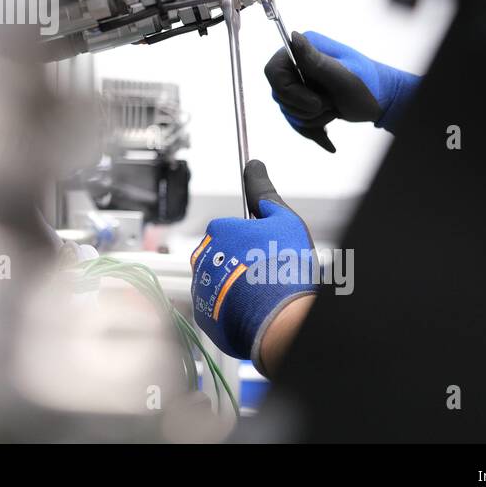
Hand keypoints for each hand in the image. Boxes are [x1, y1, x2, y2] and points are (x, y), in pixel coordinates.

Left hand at [189, 160, 316, 374]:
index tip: (269, 251)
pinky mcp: (203, 315)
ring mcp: (200, 287)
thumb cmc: (284, 268)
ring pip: (219, 280)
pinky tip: (252, 310)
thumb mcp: (284, 221)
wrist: (280, 319)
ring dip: (236, 285)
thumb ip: (264, 193)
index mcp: (218, 230)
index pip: (232, 229)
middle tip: (268, 273)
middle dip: (242, 262)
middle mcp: (202, 256)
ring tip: (262, 294)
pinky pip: (216, 306)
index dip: (254, 240)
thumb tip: (254, 167)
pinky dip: (231, 308)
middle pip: (223, 254)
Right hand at [264, 31, 420, 151]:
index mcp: (304, 49)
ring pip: (288, 111)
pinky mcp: (305, 99)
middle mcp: (299, 63)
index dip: (289, 93)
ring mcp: (301, 82)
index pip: (273, 72)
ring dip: (312, 119)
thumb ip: (314, 59)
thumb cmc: (368, 86)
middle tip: (330, 104)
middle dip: (305, 108)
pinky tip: (328, 140)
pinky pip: (297, 121)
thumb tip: (293, 36)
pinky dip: (312, 131)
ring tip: (334, 110)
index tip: (315, 102)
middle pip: (280, 95)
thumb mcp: (341, 76)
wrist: (383, 102)